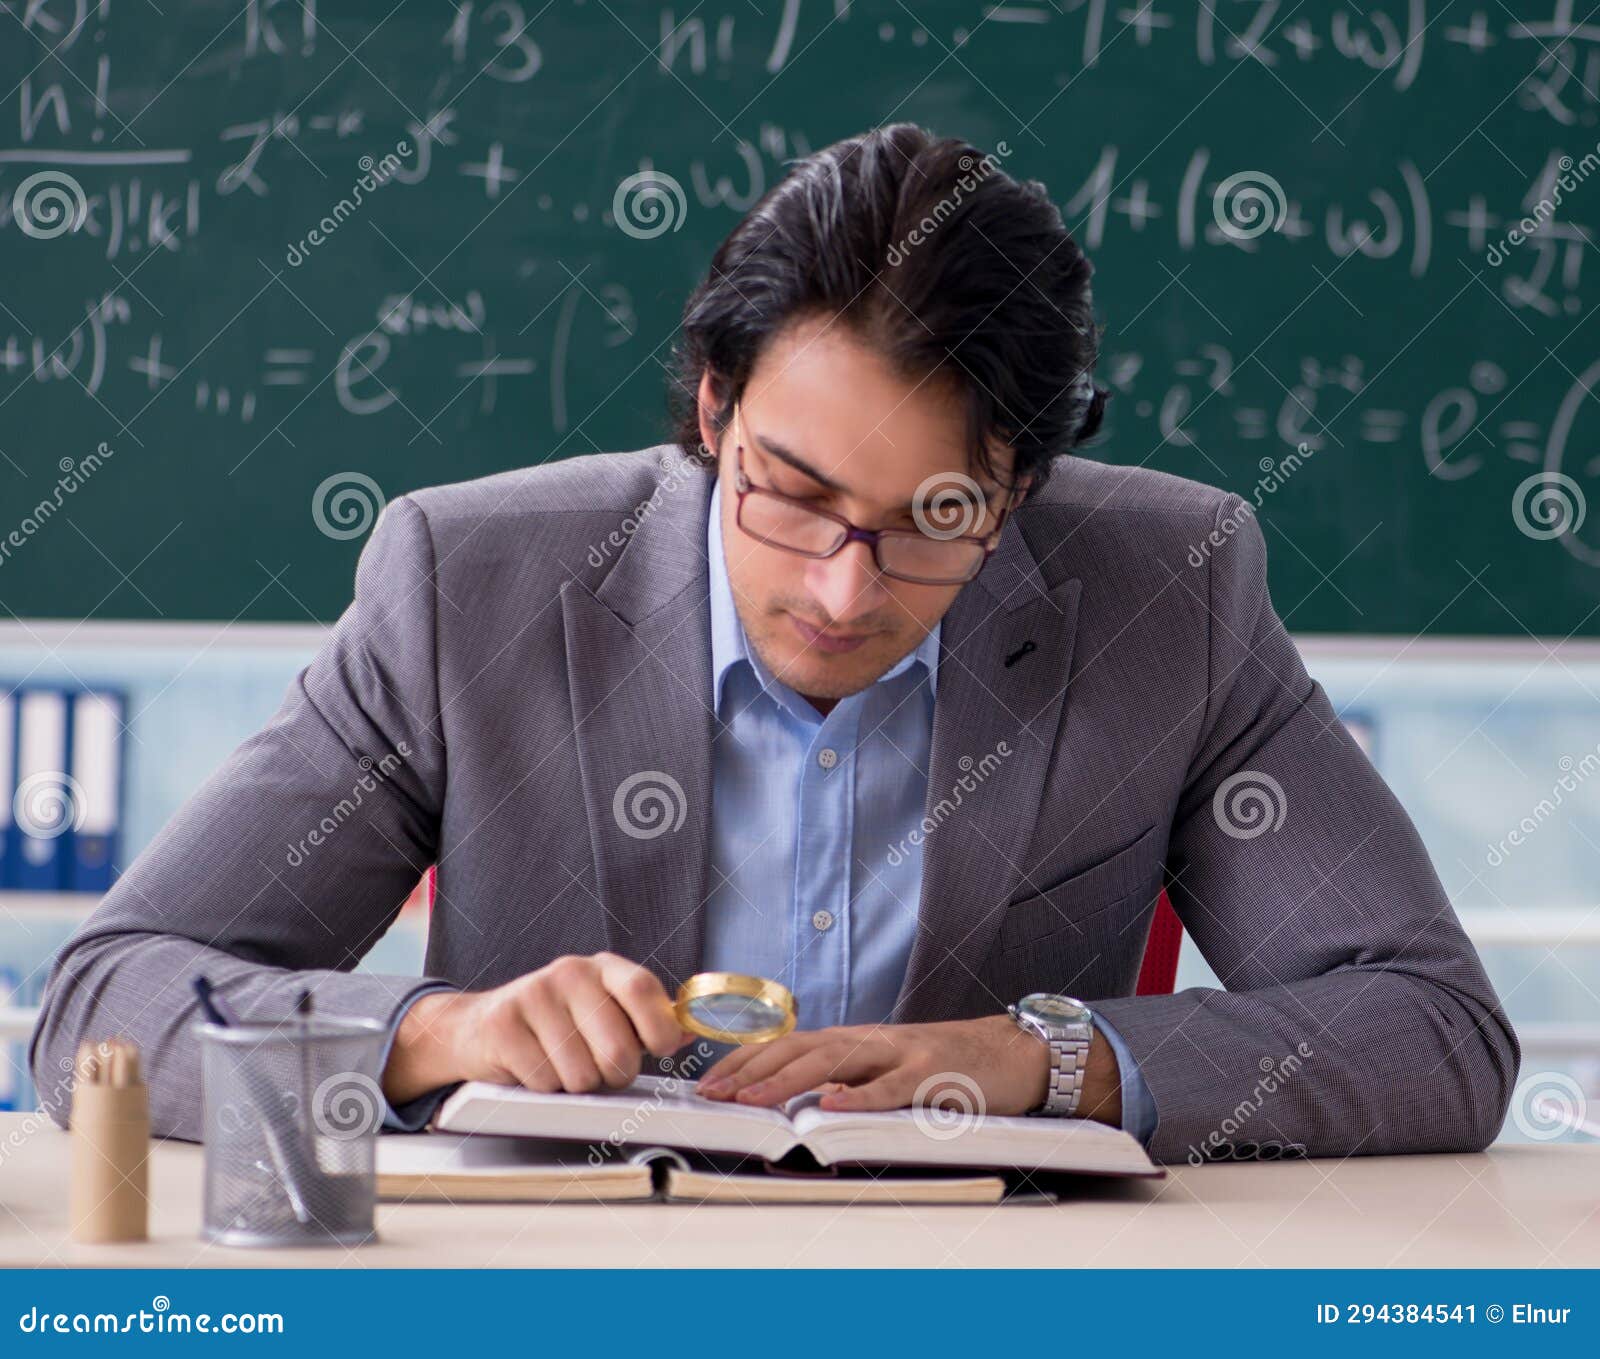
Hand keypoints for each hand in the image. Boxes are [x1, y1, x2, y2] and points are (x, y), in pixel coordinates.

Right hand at [383, 953, 690, 1104]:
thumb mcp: (602, 1009)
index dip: (659, 1030)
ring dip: (575, 1084)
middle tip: (598, 1066)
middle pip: (618, 1050)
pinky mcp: (504, 1025)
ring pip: (582, 1075)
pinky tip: (533, 1065)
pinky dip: (544, 1087)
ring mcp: (534, 995)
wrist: (480, 1026)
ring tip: (561, 1063)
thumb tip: (686, 1033)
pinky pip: (545, 1081)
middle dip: (614, 1074)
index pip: (645, 991)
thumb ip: (644, 1020)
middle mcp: (570, 973)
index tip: (658, 1050)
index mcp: (603, 968)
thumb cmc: (556, 1024)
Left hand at [696, 1014, 1121, 1123]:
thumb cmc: (947, 1066)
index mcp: (856, 1041)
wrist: (1012, 1052)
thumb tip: (799, 1099)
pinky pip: (889, 1088)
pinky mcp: (932, 1075)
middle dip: (751, 1071)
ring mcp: (901, 1054)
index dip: (746, 1062)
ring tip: (752, 1099)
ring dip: (787, 1081)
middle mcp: (871, 1041)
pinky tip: (831, 1106)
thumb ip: (849, 1080)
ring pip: (834, 1063)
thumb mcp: (889, 1069)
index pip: (788, 1046)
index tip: (709, 1083)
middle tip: (713, 1094)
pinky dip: (859, 1097)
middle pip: (799, 1048)